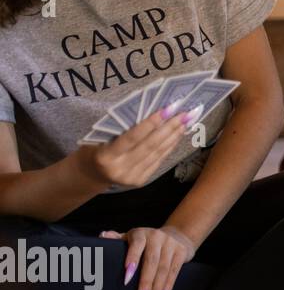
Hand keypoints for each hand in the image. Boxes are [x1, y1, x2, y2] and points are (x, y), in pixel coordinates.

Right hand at [73, 102, 200, 190]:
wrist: (90, 174)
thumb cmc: (94, 147)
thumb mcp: (99, 137)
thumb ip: (121, 128)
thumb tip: (150, 110)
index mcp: (105, 156)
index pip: (132, 138)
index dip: (150, 123)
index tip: (167, 109)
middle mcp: (120, 169)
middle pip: (150, 145)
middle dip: (170, 127)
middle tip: (185, 113)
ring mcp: (131, 177)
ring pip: (157, 153)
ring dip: (174, 135)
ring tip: (186, 121)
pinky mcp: (140, 181)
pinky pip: (158, 160)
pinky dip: (169, 146)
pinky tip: (178, 134)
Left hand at [100, 224, 196, 289]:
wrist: (176, 235)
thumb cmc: (146, 241)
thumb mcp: (131, 237)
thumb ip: (116, 238)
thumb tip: (102, 235)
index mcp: (141, 234)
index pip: (137, 246)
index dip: (132, 260)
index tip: (127, 278)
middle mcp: (157, 237)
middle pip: (151, 262)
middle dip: (146, 283)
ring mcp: (171, 244)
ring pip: (164, 269)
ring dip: (157, 289)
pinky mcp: (182, 252)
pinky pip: (174, 272)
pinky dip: (168, 287)